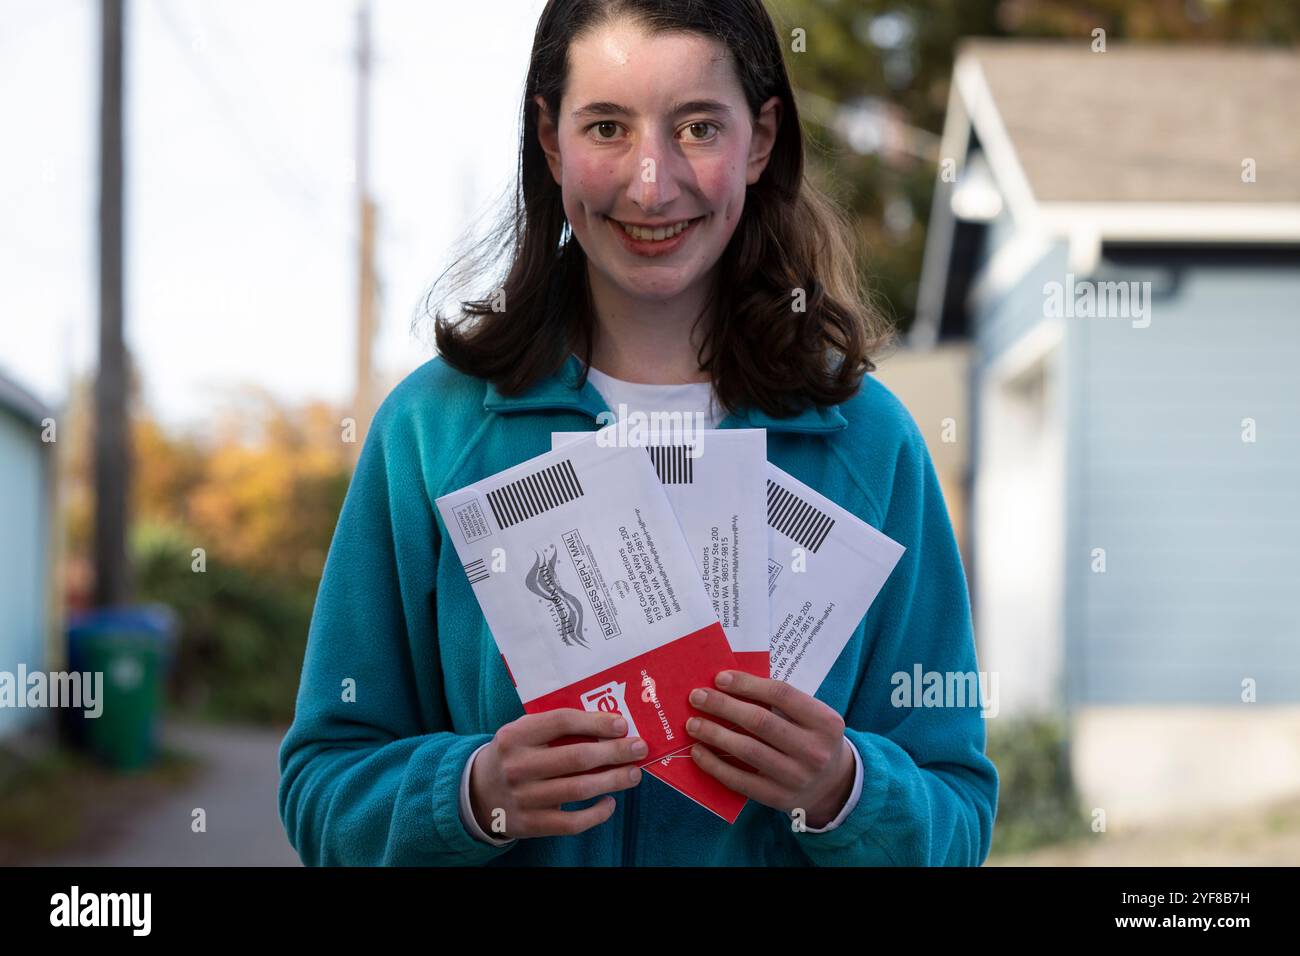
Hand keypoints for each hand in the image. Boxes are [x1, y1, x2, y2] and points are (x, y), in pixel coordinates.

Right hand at [469, 708, 645, 838]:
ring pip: (578, 789)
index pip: (560, 722)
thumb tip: (611, 727)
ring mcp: (522, 797)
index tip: (622, 725)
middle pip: (576, 757)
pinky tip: (610, 803)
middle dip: (614, 752)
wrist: (477, 792)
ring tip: (633, 774)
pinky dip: (595, 814)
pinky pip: (570, 823)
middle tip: (640, 748)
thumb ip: (557, 728)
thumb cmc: (514, 755)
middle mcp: (517, 766)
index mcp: (515, 735)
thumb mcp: (524, 734)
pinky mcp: (529, 824)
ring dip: (612, 781)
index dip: (595, 722)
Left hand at [686, 670, 854, 827]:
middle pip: (760, 721)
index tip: (719, 678)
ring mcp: (796, 777)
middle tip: (697, 697)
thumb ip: (780, 702)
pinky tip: (698, 751)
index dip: (747, 684)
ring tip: (693, 723)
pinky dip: (715, 764)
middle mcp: (814, 750)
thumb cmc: (812, 739)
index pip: (781, 694)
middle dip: (723, 706)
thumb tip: (729, 684)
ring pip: (747, 750)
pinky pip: (740, 780)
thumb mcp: (811, 717)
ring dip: (714, 734)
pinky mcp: (778, 798)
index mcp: (825, 722)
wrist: (833, 785)